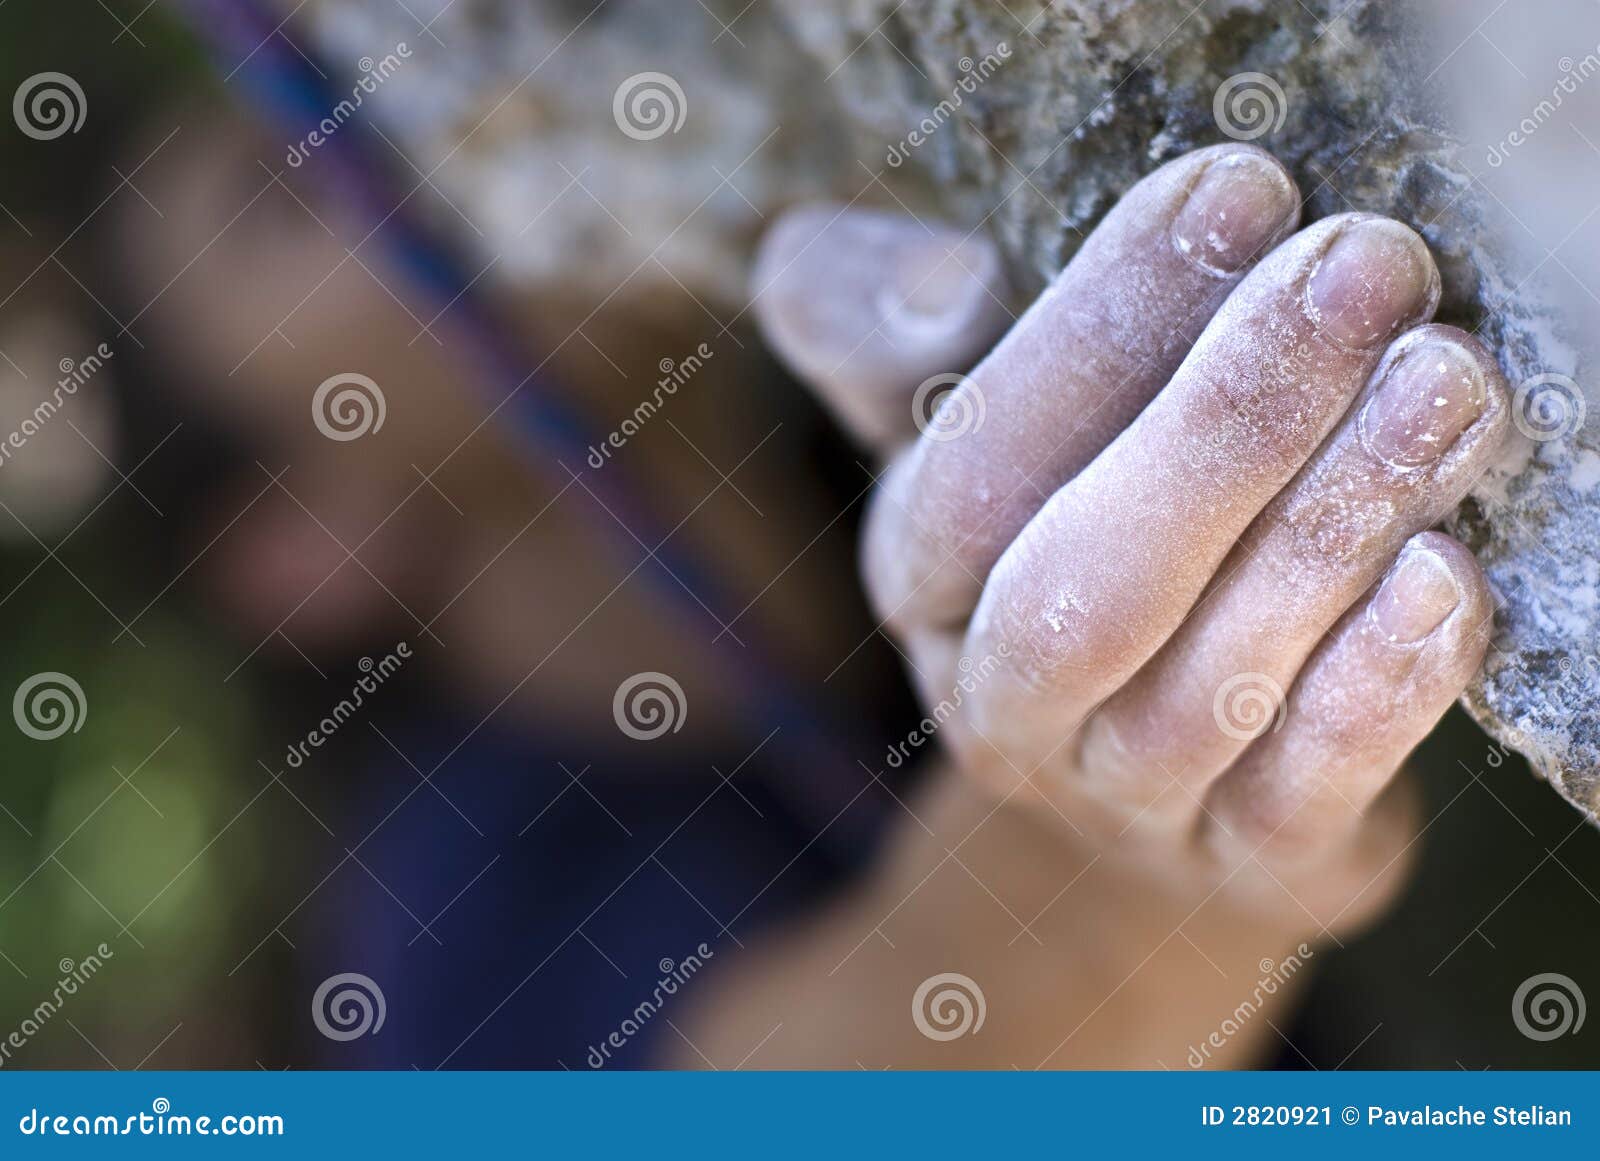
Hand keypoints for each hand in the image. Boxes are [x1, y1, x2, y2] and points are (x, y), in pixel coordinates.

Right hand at [752, 144, 1507, 939]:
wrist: (1154, 777)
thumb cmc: (1074, 542)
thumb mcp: (967, 429)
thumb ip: (897, 333)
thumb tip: (951, 287)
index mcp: (924, 579)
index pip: (972, 470)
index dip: (1097, 333)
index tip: (1234, 194)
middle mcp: (1004, 704)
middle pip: (1086, 589)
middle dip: (1227, 421)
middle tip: (1365, 267)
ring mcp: (1124, 801)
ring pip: (1211, 688)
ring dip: (1329, 529)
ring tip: (1442, 382)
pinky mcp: (1251, 865)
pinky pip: (1304, 794)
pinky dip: (1374, 692)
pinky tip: (1447, 577)